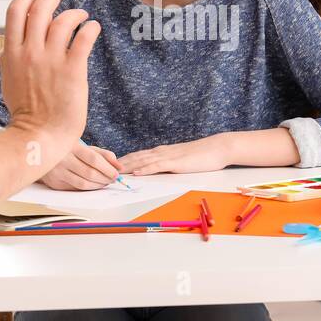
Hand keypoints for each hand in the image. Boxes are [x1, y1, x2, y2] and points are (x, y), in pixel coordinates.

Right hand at [0, 0, 100, 156]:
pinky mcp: (72, 69)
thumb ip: (13, 59)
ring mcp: (51, 60)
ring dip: (75, 12)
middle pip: (40, 7)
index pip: (16, 11)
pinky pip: (83, 38)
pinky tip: (93, 28)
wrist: (38, 135)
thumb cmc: (26, 113)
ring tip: (82, 15)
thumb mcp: (9, 80)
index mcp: (11, 53)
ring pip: (63, 20)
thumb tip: (13, 45)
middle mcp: (30, 52)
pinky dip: (90, 28)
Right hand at [41, 145, 121, 190]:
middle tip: (112, 180)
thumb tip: (119, 167)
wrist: (42, 153)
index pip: (94, 160)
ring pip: (83, 184)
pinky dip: (87, 189)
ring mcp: (57, 172)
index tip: (116, 174)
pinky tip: (93, 185)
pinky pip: (75, 189)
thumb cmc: (69, 150)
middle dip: (105, 178)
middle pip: (89, 173)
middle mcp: (62, 159)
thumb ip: (104, 155)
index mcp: (71, 146)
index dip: (108, 168)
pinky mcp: (54, 183)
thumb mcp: (86, 147)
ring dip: (98, 186)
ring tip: (104, 183)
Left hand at [118, 134, 232, 175]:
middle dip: (119, 163)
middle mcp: (161, 152)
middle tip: (103, 168)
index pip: (137, 155)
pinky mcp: (175, 162)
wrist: (217, 147)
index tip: (109, 164)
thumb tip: (157, 169)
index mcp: (161, 151)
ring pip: (142, 161)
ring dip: (127, 166)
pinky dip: (145, 169)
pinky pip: (157, 166)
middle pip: (135, 157)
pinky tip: (136, 173)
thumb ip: (168, 163)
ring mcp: (168, 156)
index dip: (123, 160)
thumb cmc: (201, 155)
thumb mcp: (180, 159)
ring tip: (113, 172)